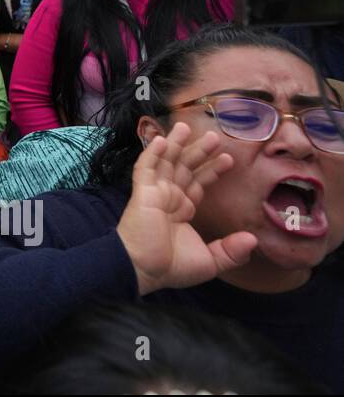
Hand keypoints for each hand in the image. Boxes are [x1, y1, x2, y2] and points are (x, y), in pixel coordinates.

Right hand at [116, 122, 256, 295]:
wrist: (144, 270)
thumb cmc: (172, 267)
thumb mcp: (210, 262)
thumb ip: (231, 251)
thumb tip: (254, 240)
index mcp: (182, 210)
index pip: (198, 183)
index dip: (212, 170)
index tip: (228, 158)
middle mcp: (169, 197)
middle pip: (184, 167)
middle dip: (198, 151)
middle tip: (215, 135)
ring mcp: (154, 193)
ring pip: (165, 162)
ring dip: (175, 144)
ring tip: (185, 126)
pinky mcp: (142, 193)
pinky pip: (145, 168)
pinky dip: (151, 154)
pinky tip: (160, 140)